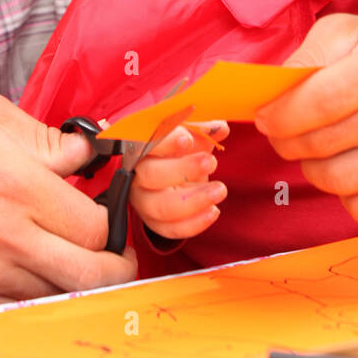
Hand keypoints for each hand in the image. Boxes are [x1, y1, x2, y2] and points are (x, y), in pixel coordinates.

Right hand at [0, 92, 137, 313]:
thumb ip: (45, 136)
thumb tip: (88, 152)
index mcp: (16, 183)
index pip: (95, 225)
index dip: (110, 224)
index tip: (108, 220)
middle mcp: (4, 234)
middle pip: (90, 273)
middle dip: (114, 269)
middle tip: (118, 260)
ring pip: (59, 296)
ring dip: (74, 283)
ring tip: (71, 263)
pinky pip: (21, 315)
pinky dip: (37, 303)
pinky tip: (36, 280)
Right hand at [130, 121, 229, 239]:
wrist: (171, 175)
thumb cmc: (177, 149)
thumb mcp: (188, 134)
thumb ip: (202, 129)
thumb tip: (219, 128)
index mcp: (140, 147)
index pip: (145, 142)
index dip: (165, 142)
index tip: (188, 140)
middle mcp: (137, 175)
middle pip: (150, 175)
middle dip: (183, 170)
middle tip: (210, 162)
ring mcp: (144, 202)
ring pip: (162, 207)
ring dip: (194, 200)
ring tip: (220, 190)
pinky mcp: (155, 223)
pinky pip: (171, 229)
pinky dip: (195, 223)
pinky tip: (214, 211)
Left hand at [255, 14, 357, 228]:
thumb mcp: (351, 33)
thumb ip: (308, 57)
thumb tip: (272, 97)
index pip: (324, 99)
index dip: (282, 115)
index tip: (264, 119)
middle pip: (327, 144)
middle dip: (289, 143)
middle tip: (284, 135)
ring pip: (342, 182)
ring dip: (314, 170)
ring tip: (319, 150)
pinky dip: (347, 196)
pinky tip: (354, 170)